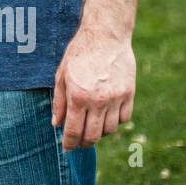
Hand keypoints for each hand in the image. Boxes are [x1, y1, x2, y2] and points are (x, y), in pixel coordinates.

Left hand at [51, 26, 134, 150]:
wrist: (105, 36)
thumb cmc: (79, 53)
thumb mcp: (62, 75)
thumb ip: (59, 102)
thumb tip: (56, 124)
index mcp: (78, 96)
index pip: (74, 130)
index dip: (70, 143)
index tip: (68, 148)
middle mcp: (98, 100)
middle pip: (93, 135)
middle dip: (84, 143)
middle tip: (79, 142)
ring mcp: (116, 98)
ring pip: (110, 130)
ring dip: (100, 133)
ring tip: (92, 126)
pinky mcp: (129, 94)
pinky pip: (124, 119)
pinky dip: (115, 122)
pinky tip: (106, 116)